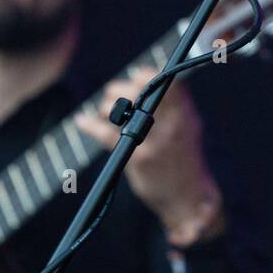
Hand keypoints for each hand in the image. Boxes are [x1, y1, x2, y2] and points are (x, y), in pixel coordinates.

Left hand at [75, 68, 224, 246]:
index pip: (166, 80)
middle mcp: (172, 123)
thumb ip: (172, 105)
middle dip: (119, 89)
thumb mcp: (187, 126)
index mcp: (185, 112)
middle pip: (140, 91)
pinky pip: (108, 135)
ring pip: (122, 110)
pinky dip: (91, 126)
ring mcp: (155, 141)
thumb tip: (144, 80)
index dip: (145, 75)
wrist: (190, 197)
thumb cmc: (184, 159)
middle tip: (111, 94)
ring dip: (106, 107)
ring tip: (103, 111)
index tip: (135, 77)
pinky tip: (82, 121)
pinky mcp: (140, 159)